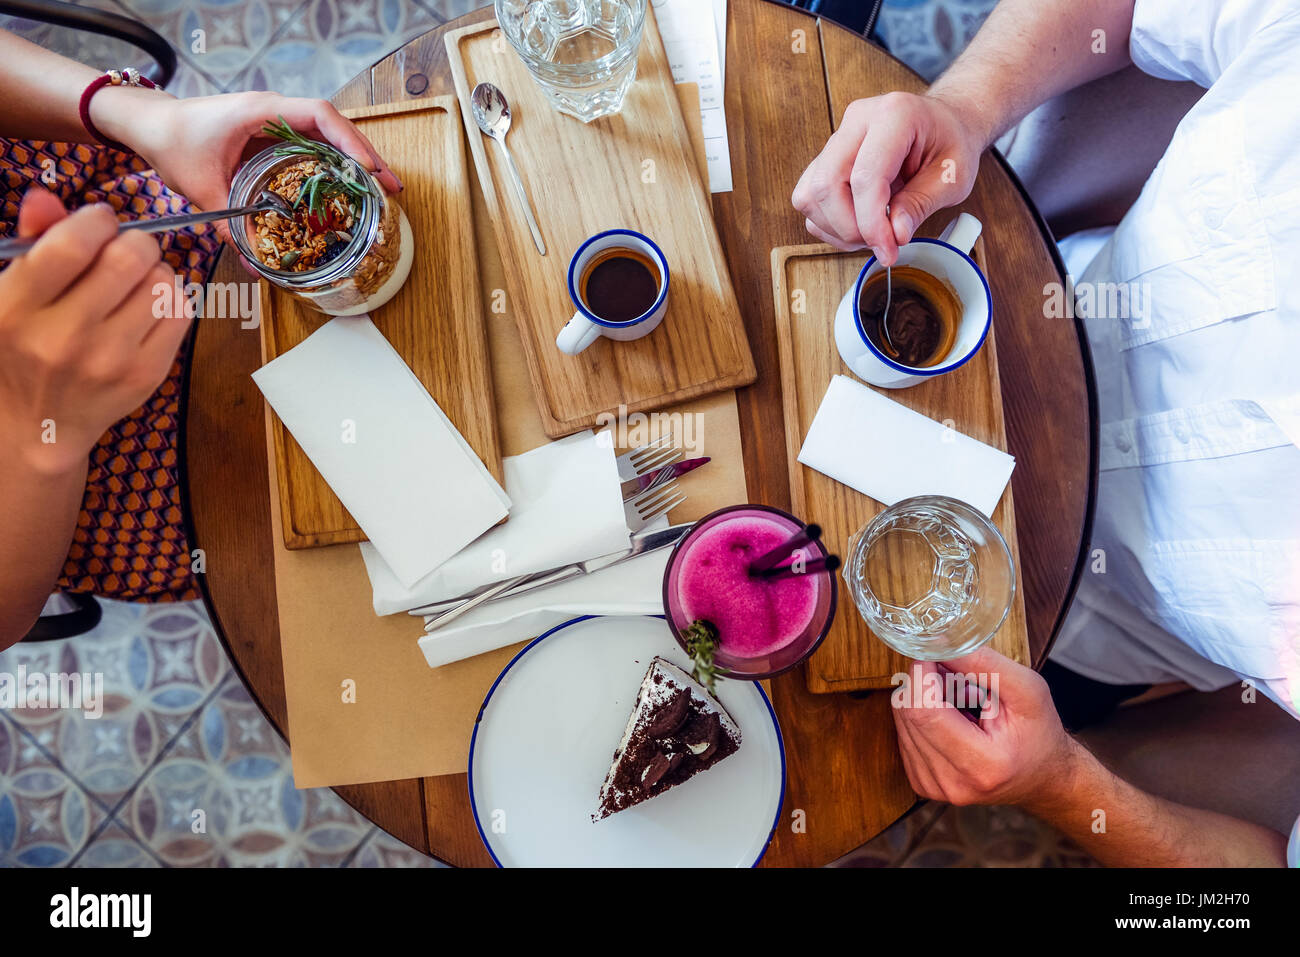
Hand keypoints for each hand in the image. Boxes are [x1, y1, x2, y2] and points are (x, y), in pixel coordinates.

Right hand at [0, 188, 186, 471]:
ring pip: (162, 281)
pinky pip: (182, 311)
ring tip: (134, 281)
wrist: (38, 424)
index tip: (99, 220)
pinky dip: (171, 297)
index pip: (71, 246)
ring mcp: (111, 359)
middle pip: (127, 258)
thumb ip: (32, 242)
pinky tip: (147, 306)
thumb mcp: (9, 292)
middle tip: (124, 248)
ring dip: (154, 269)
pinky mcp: (148, 374)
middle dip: (134, 240)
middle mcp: (64, 336)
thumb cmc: (22, 345)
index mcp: (17, 308)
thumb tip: (46, 197)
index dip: (95, 220)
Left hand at [97, 90, 402, 243]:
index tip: (369, 169)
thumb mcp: (200, 187)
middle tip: (391, 188)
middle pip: (335, 128)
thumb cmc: (171, 141)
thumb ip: (228, 227)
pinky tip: (347, 191)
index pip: (319, 115)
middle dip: (366, 157)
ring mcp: (278, 124)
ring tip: (380, 191)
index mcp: (261, 112)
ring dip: (356, 162)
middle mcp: (276, 113)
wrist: (148, 125)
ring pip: (329, 138)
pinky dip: (335, 167)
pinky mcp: (275, 139)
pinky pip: (314, 148)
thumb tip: (255, 267)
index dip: (350, 140)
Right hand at [791, 91, 985, 262]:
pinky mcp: (826, 157)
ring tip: (872, 232)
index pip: (865, 176)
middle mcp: (858, 121)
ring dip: (837, 227)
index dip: (872, 223)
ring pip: (811, 194)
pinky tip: (857, 223)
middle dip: (849, 228)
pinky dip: (829, 222)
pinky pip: (809, 197)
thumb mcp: (952, 176)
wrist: (944, 123)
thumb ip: (921, 204)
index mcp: (894, 115)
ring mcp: (838, 138)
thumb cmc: (950, 142)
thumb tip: (894, 234)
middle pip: (827, 185)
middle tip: (880, 243)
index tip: (888, 249)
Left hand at [892, 647, 1081, 807]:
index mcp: (982, 764)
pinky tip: (952, 721)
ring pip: (902, 720)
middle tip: (960, 681)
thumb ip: (984, 664)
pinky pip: (904, 735)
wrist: (1043, 777)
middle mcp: (952, 783)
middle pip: (908, 713)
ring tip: (963, 704)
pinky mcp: (922, 783)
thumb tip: (939, 644)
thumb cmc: (1039, 733)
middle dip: (927, 684)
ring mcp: (934, 787)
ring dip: (925, 701)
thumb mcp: (1028, 690)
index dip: (921, 673)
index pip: (923, 710)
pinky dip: (923, 718)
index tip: (934, 652)